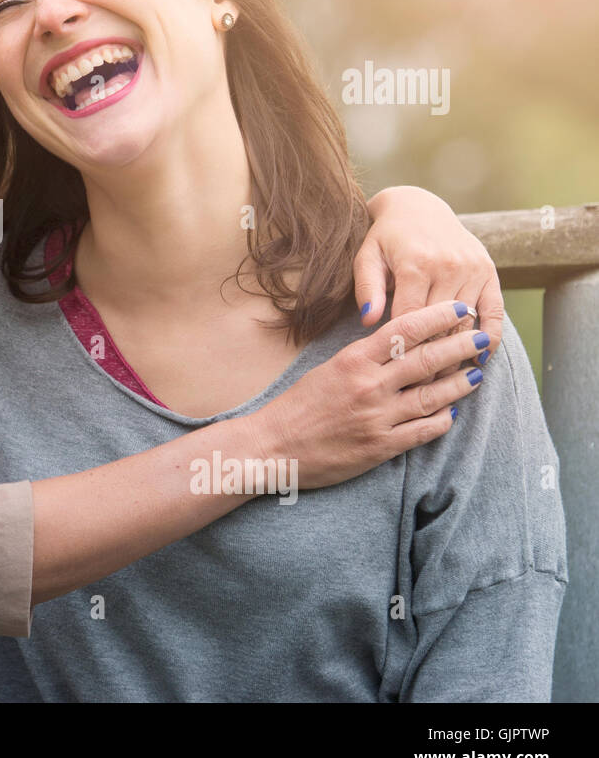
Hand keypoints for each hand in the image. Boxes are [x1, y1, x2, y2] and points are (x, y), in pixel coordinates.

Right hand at [254, 301, 486, 490]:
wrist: (272, 446)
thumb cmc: (297, 406)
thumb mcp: (326, 369)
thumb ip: (362, 358)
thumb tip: (397, 343)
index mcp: (353, 361)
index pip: (404, 330)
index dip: (438, 317)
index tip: (460, 309)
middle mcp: (369, 386)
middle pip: (427, 360)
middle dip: (461, 346)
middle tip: (484, 338)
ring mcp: (376, 418)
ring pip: (432, 396)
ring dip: (460, 384)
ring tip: (477, 373)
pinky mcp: (379, 448)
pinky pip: (422, 431)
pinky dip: (442, 420)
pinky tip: (453, 413)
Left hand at [355, 185, 503, 374]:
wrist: (418, 208)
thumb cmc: (385, 239)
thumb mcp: (367, 257)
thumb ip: (366, 289)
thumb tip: (368, 323)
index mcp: (416, 265)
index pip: (411, 321)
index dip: (404, 350)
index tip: (396, 376)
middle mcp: (449, 267)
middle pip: (442, 327)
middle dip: (431, 360)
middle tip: (420, 390)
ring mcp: (473, 269)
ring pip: (468, 323)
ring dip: (458, 354)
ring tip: (445, 382)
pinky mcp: (489, 271)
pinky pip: (494, 311)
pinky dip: (490, 337)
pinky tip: (480, 358)